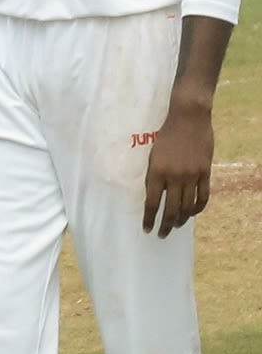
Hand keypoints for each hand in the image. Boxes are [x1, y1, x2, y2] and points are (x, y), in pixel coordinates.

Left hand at [142, 101, 212, 237]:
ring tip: (176, 225)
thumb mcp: (153, 155)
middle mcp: (174, 176)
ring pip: (187, 205)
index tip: (147, 229)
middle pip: (170, 208)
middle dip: (165, 224)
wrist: (188, 118)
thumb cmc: (166, 135)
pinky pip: (203, 196)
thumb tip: (155, 194)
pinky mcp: (205, 172)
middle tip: (162, 234)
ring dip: (181, 219)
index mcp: (157, 172)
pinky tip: (192, 213)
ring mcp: (192, 175)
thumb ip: (154, 175)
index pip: (152, 202)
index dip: (149, 218)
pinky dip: (197, 208)